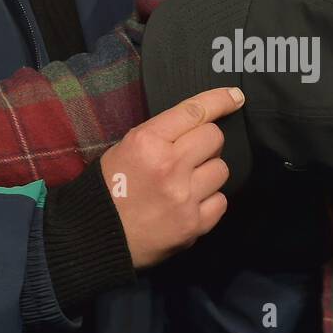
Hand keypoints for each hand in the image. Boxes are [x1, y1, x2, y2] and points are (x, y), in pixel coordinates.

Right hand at [100, 86, 243, 269]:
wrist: (96, 235)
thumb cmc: (109, 186)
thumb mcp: (125, 148)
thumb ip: (161, 135)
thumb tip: (197, 125)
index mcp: (148, 141)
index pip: (194, 112)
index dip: (219, 100)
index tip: (236, 97)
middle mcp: (170, 166)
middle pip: (214, 138)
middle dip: (207, 142)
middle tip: (192, 153)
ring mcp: (185, 197)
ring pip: (222, 169)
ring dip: (208, 172)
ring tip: (189, 181)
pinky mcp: (194, 225)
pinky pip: (221, 201)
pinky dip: (209, 200)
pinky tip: (191, 203)